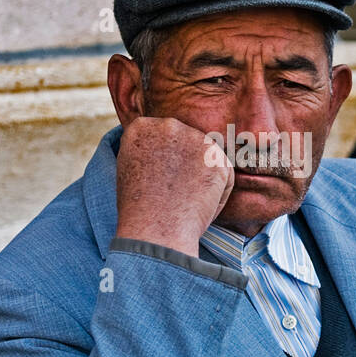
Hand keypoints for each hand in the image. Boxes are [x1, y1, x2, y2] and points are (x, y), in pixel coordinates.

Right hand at [113, 116, 234, 256]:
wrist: (156, 231)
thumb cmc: (139, 210)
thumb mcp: (130, 169)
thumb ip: (148, 150)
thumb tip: (167, 149)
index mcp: (141, 127)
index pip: (162, 137)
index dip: (163, 161)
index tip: (157, 181)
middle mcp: (168, 125)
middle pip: (186, 143)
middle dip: (186, 166)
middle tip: (174, 194)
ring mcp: (195, 138)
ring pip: (207, 159)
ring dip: (202, 179)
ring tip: (184, 202)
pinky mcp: (218, 156)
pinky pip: (224, 175)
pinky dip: (218, 194)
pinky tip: (199, 206)